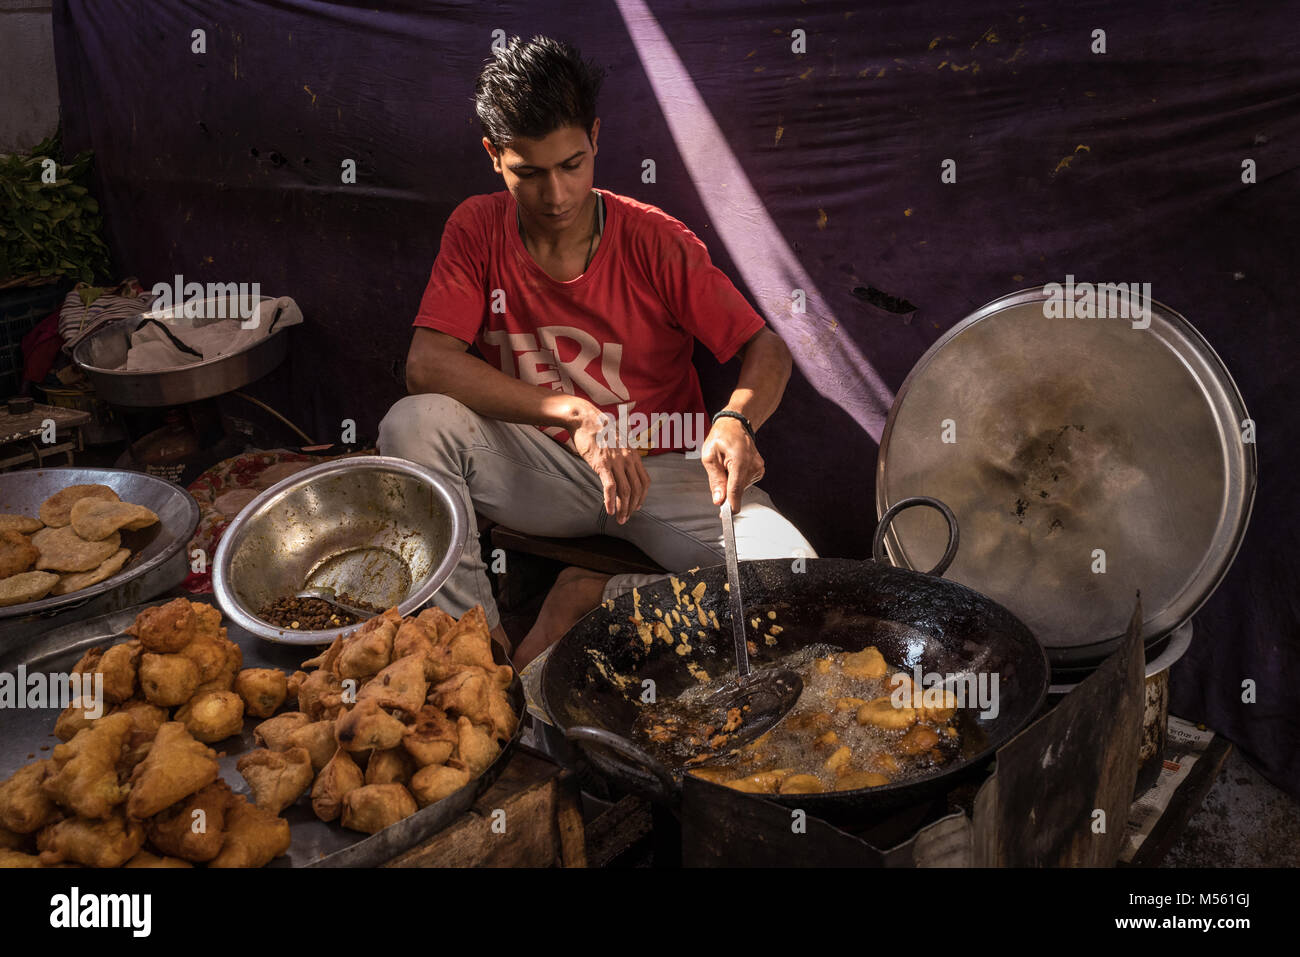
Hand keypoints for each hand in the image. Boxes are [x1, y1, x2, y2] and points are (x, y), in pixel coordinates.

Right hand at [569, 406, 650, 524]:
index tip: (637, 506)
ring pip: (625, 491)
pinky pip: (610, 487)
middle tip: (627, 518)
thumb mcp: (617, 443)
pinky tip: (609, 511)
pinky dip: (610, 502)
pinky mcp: (602, 464)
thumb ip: (623, 456)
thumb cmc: (598, 431)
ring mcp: (616, 462)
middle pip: (637, 489)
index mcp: (634, 454)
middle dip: (633, 507)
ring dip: (623, 508)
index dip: (642, 496)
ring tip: (620, 519)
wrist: (584, 419)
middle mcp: (628, 459)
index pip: (644, 480)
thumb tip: (622, 470)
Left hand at [701, 415, 763, 512]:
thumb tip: (719, 499)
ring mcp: (758, 468)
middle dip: (726, 488)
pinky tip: (735, 466)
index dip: (730, 505)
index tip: (725, 516)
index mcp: (740, 460)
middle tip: (720, 471)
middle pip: (737, 490)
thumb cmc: (721, 437)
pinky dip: (738, 479)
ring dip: (732, 482)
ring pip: (741, 487)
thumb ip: (715, 480)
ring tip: (727, 464)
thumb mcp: (709, 457)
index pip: (736, 490)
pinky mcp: (760, 470)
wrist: (735, 425)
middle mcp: (752, 465)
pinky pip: (746, 482)